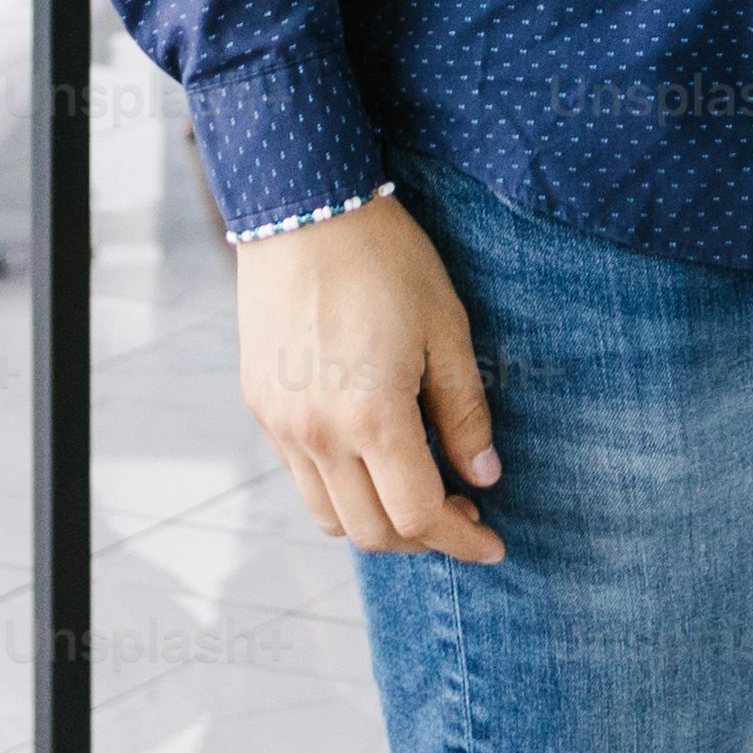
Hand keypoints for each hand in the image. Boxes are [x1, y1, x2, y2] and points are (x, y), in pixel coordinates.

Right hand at [234, 195, 505, 562]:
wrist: (303, 208)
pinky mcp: (260, 407)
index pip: (419, 515)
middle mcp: (318, 434)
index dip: (461, 541)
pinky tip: (372, 458)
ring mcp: (281, 425)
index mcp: (372, 416)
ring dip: (377, 522)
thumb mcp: (447, 330)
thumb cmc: (386, 260)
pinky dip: (341, 490)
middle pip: (371, 532)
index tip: (492, 544)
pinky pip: (301, 478)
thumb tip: (484, 477)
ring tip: (417, 492)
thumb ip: (464, 413)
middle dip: (423, 540)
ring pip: (329, 516)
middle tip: (462, 515)